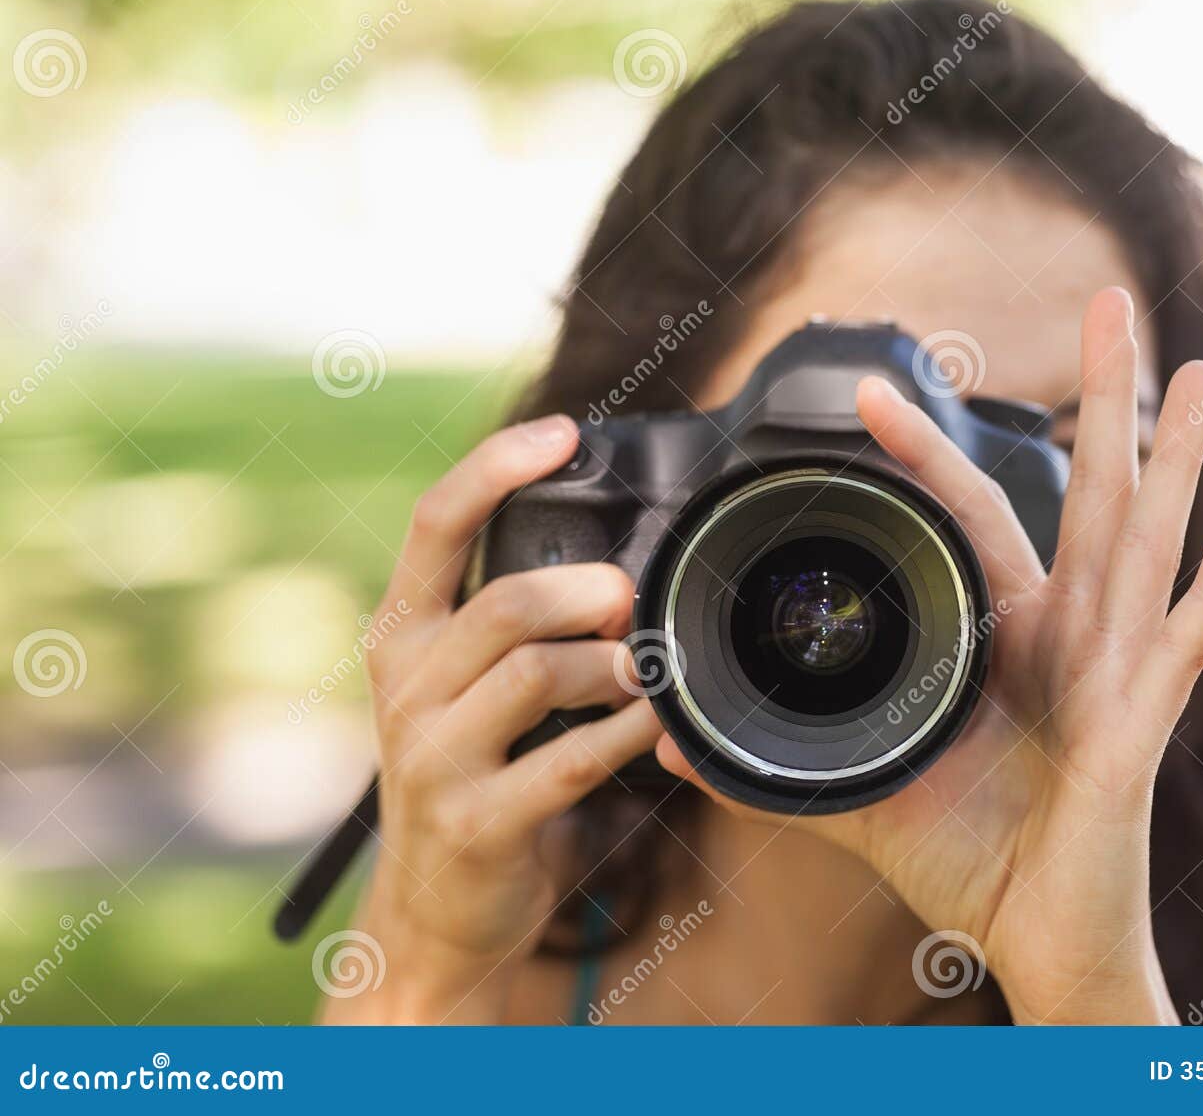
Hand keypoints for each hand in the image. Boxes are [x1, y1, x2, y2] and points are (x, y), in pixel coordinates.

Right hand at [327, 417, 660, 1022]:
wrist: (432, 912)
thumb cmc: (472, 776)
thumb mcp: (465, 690)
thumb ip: (514, 629)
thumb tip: (614, 573)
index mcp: (403, 635)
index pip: (435, 524)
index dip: (496, 467)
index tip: (563, 433)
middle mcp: (406, 685)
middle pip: (505, 602)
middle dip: (585, 591)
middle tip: (628, 601)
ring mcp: (432, 756)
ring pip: (537, 673)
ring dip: (612, 665)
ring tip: (643, 670)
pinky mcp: (474, 820)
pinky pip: (569, 759)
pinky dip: (628, 733)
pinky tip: (656, 722)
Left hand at [657, 287, 1202, 1023]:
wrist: (1035, 948)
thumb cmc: (972, 867)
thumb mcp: (867, 799)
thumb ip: (782, 768)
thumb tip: (679, 744)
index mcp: (1013, 641)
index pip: (973, 521)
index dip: (925, 455)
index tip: (870, 389)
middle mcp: (1073, 642)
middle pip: (1094, 498)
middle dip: (1104, 399)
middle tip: (1117, 299)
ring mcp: (1113, 682)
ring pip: (1148, 550)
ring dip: (1175, 463)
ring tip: (1195, 378)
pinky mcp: (1137, 740)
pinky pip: (1177, 657)